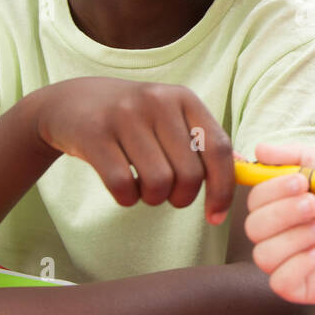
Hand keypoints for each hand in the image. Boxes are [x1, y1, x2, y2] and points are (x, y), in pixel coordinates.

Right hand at [33, 77, 234, 221]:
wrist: (70, 103)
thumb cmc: (132, 119)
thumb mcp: (170, 117)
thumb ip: (204, 142)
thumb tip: (245, 170)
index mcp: (184, 98)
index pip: (219, 149)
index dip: (223, 189)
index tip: (216, 215)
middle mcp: (157, 101)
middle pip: (190, 174)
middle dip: (182, 198)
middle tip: (168, 195)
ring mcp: (124, 115)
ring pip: (159, 183)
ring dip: (153, 199)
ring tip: (144, 189)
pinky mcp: (94, 133)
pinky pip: (123, 186)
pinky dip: (127, 199)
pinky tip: (123, 188)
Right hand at [244, 143, 314, 303]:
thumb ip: (294, 156)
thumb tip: (259, 148)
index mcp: (282, 207)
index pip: (254, 201)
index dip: (270, 190)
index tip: (300, 181)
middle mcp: (280, 235)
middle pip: (253, 228)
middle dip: (283, 212)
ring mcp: (289, 263)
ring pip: (263, 255)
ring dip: (295, 237)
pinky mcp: (302, 288)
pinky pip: (279, 281)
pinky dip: (299, 264)